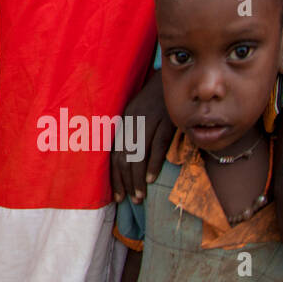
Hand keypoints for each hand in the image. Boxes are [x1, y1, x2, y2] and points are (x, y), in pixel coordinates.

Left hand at [110, 70, 174, 204]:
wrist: (168, 81)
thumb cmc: (152, 101)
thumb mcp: (135, 115)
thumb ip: (130, 135)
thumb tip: (125, 160)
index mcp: (123, 123)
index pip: (114, 154)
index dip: (114, 176)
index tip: (117, 196)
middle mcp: (132, 124)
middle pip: (124, 157)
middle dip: (125, 181)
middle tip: (129, 200)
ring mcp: (149, 123)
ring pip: (139, 155)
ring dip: (137, 178)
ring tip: (139, 196)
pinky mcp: (166, 123)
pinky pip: (157, 146)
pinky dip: (153, 163)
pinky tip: (150, 178)